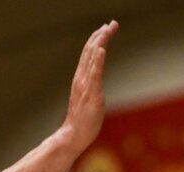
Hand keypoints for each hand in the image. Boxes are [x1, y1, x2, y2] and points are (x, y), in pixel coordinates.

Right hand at [62, 21, 118, 150]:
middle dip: (101, 35)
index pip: (88, 55)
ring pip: (92, 59)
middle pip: (90, 52)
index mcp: (80, 80)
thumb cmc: (81, 123)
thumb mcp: (88, 101)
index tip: (106, 28)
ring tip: (108, 29)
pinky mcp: (91, 94)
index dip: (97, 40)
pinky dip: (97, 60)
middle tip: (111, 23)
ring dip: (100, 42)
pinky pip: (94, 74)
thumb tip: (96, 87)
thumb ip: (91, 90)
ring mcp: (85, 86)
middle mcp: (81, 79)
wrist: (72, 136)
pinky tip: (101, 49)